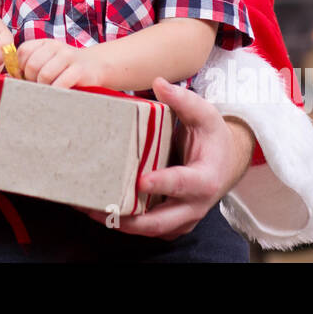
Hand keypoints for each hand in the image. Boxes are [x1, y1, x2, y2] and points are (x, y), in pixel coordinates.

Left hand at [15, 39, 103, 88]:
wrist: (96, 65)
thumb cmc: (66, 68)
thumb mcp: (48, 60)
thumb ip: (31, 65)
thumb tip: (9, 79)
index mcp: (44, 43)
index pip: (22, 52)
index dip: (20, 68)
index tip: (26, 78)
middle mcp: (55, 46)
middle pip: (32, 65)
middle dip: (31, 80)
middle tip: (38, 87)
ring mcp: (68, 56)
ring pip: (44, 75)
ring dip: (44, 87)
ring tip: (49, 90)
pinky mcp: (79, 70)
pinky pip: (60, 83)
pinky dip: (56, 92)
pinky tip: (59, 93)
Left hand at [73, 77, 253, 237]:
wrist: (225, 164)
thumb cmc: (212, 138)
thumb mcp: (205, 115)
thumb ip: (183, 100)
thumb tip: (159, 83)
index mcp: (204, 180)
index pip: (182, 184)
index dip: (162, 184)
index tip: (141, 181)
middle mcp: (193, 206)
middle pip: (160, 222)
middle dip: (129, 218)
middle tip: (99, 206)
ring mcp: (180, 219)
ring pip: (148, 229)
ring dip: (119, 222)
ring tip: (88, 208)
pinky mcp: (169, 224)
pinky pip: (144, 227)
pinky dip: (122, 221)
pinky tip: (97, 208)